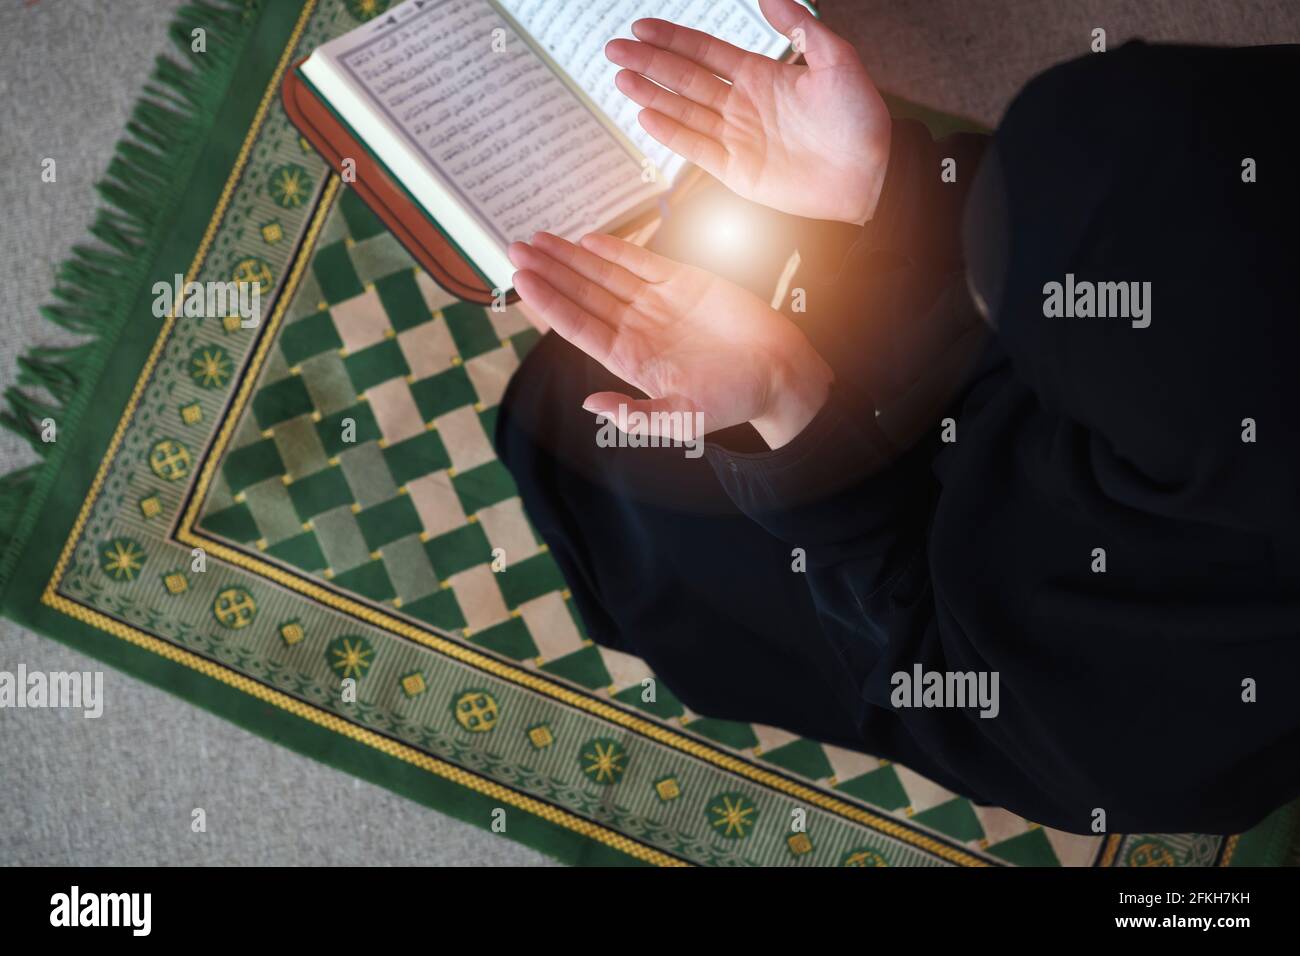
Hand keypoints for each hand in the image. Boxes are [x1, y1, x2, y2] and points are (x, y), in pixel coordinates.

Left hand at [508, 232, 832, 448]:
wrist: (778, 374)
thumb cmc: (733, 400)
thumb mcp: (682, 419)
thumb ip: (636, 415)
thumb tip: (590, 406)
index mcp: (630, 359)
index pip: (578, 326)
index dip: (549, 302)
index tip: (521, 280)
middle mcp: (637, 328)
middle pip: (582, 294)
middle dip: (549, 272)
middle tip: (514, 248)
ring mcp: (658, 303)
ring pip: (604, 274)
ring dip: (571, 256)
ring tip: (538, 239)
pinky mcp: (684, 282)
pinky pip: (642, 261)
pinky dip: (615, 249)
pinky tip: (586, 240)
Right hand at [605, 0, 890, 224]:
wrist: (871, 176)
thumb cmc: (861, 121)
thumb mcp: (837, 60)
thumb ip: (801, 26)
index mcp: (762, 76)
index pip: (706, 53)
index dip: (673, 39)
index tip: (641, 26)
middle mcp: (743, 106)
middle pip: (685, 79)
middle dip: (649, 63)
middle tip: (614, 50)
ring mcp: (737, 138)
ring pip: (684, 111)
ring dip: (652, 95)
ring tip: (622, 78)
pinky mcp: (737, 171)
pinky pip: (696, 149)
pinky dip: (672, 134)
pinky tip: (646, 117)